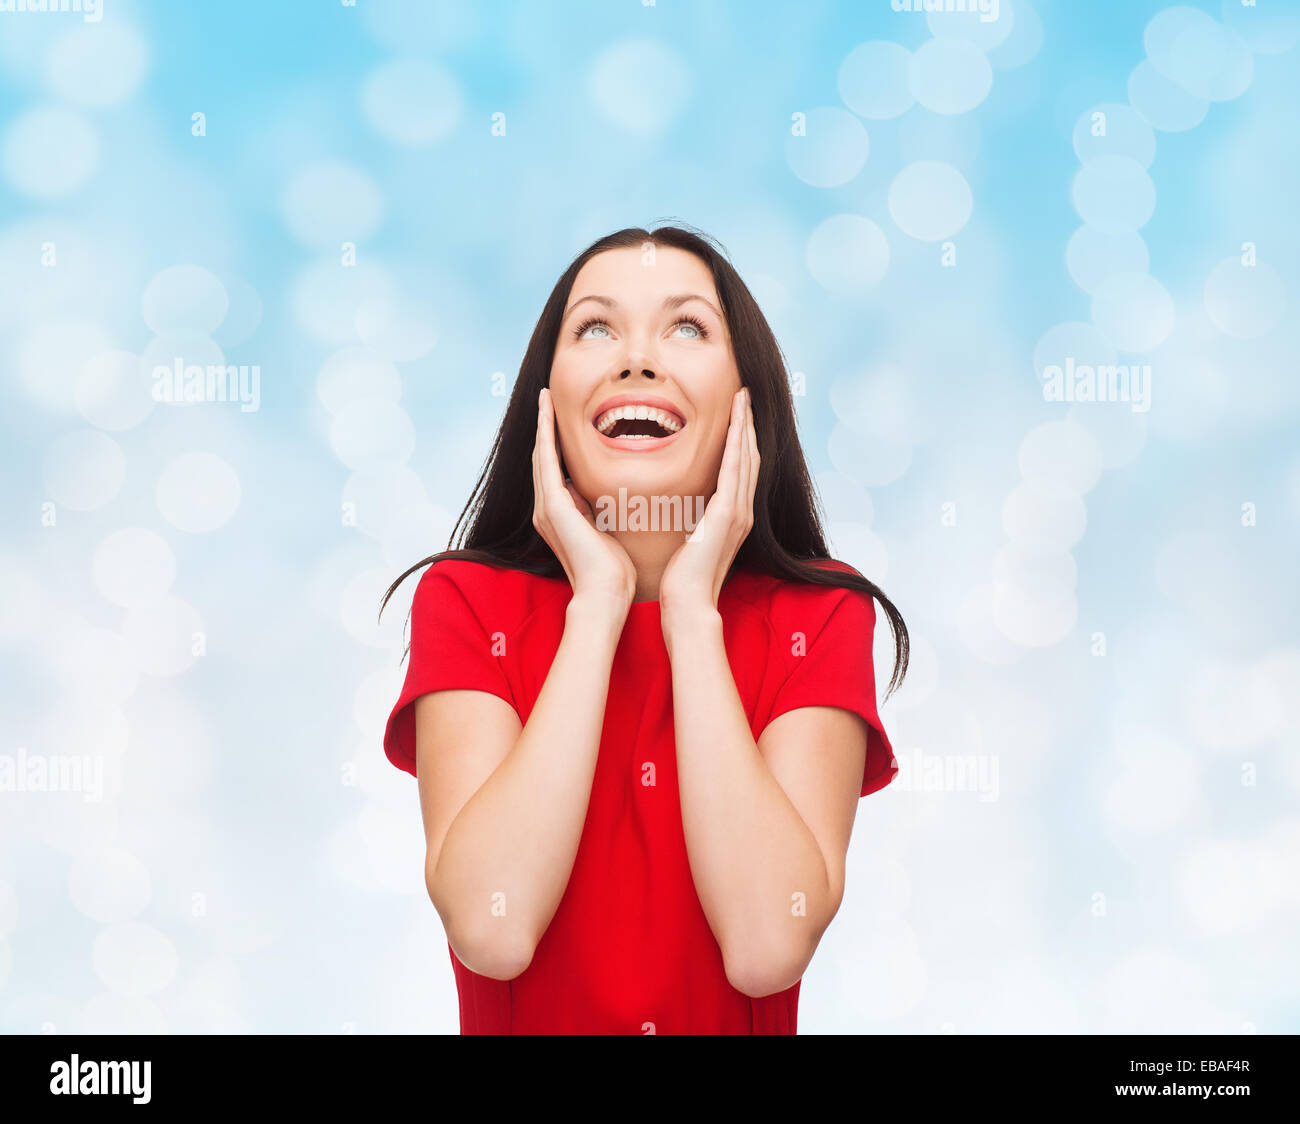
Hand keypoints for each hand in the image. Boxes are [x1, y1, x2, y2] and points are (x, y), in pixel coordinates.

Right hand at [532, 387, 637, 610]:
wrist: (606, 593)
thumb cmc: (614, 570)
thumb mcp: (606, 531)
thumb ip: (598, 512)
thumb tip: (601, 494)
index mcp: (561, 515)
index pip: (555, 471)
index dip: (555, 443)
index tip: (558, 419)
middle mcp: (547, 510)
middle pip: (543, 459)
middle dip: (544, 428)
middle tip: (546, 399)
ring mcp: (546, 508)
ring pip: (541, 456)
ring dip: (542, 425)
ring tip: (544, 399)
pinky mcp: (552, 507)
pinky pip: (546, 461)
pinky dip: (545, 435)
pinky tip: (546, 414)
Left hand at [659, 386, 757, 631]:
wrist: (688, 603)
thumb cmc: (683, 579)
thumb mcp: (689, 542)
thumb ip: (692, 521)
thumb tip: (679, 507)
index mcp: (733, 517)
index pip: (740, 470)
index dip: (741, 440)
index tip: (737, 416)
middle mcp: (742, 512)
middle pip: (750, 458)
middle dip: (748, 425)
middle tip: (745, 396)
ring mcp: (739, 512)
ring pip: (746, 458)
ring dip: (745, 426)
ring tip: (744, 399)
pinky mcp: (728, 514)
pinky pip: (735, 469)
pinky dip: (737, 443)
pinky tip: (737, 423)